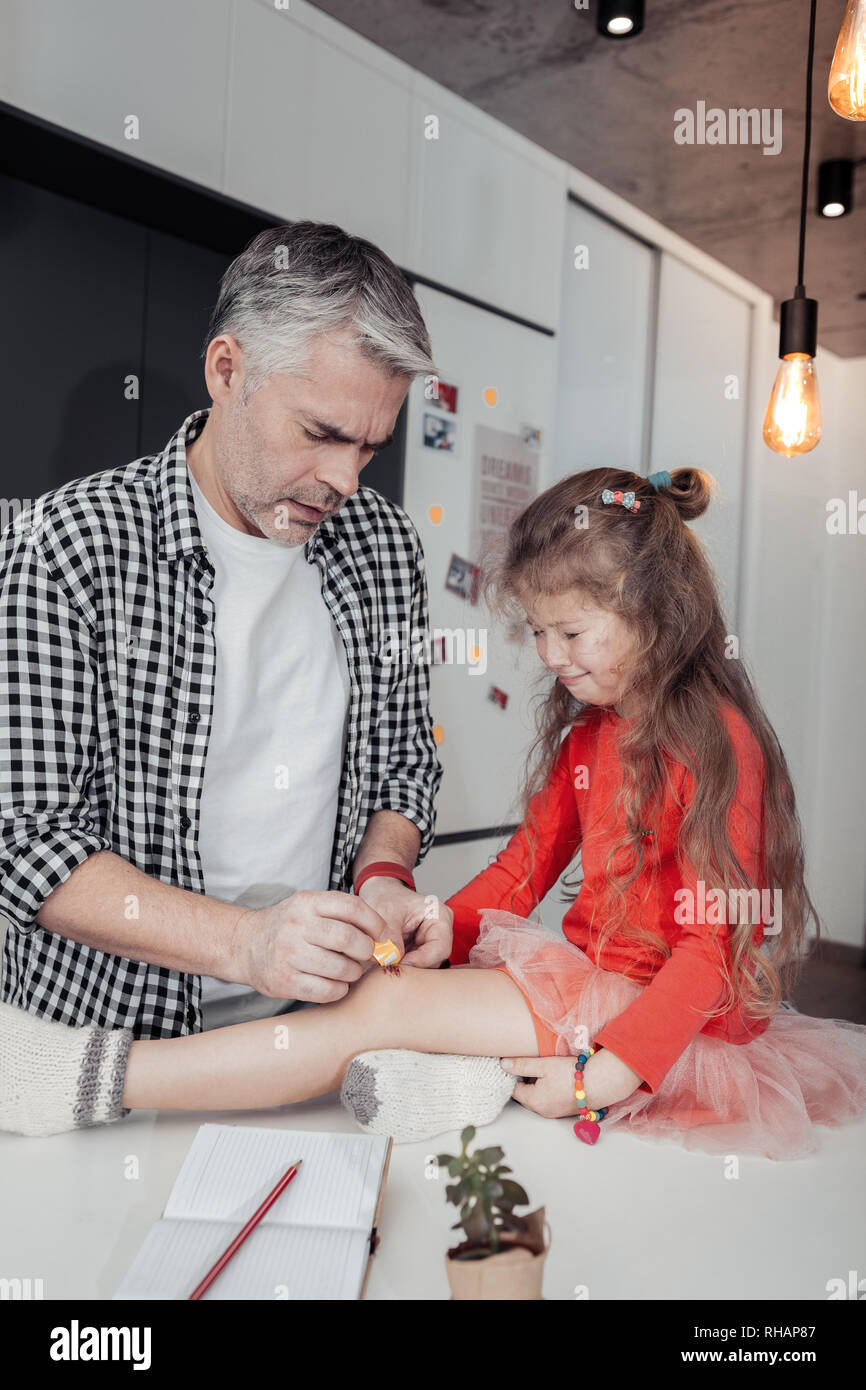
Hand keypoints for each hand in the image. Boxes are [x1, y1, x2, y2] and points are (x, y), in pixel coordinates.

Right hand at [230, 890, 386, 1002]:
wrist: (246, 945)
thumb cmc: (289, 926)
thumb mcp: (310, 907)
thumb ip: (342, 915)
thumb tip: (384, 936)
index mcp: (307, 902)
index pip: (352, 907)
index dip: (375, 923)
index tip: (382, 935)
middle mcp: (296, 926)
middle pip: (348, 939)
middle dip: (367, 951)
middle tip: (369, 956)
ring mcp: (288, 954)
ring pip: (340, 968)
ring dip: (354, 973)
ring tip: (350, 970)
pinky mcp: (284, 981)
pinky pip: (326, 991)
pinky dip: (339, 989)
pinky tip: (336, 983)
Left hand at [356, 876, 452, 967]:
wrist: (378, 896)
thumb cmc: (386, 897)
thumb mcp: (386, 911)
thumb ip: (390, 935)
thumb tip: (391, 959)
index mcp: (440, 916)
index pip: (440, 948)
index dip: (422, 960)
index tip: (400, 964)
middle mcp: (439, 932)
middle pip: (434, 961)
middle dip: (413, 967)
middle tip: (390, 969)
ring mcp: (429, 944)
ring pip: (424, 968)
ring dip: (406, 970)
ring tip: (386, 966)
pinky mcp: (418, 953)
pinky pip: (414, 968)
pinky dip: (401, 968)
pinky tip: (387, 965)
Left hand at [500, 1047, 642, 1115]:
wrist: (601, 1083)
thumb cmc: (571, 1074)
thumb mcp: (543, 1065)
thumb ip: (521, 1065)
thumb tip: (502, 1064)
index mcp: (534, 1101)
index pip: (514, 1090)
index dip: (514, 1075)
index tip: (519, 1064)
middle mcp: (543, 1111)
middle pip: (526, 1095)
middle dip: (526, 1081)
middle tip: (533, 1065)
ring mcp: (555, 1113)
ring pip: (539, 1098)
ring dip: (539, 1086)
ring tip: (547, 1070)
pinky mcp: (566, 1110)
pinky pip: (551, 1100)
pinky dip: (550, 1090)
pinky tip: (558, 1078)